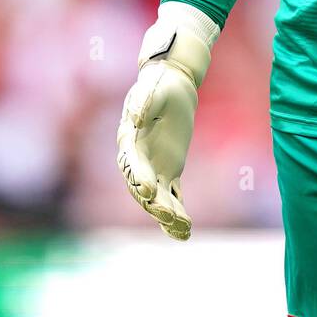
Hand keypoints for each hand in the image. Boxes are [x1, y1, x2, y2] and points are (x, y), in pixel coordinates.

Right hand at [116, 2, 219, 239]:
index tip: (153, 189)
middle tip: (171, 215)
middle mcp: (138, 160)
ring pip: (158, 198)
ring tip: (184, 228)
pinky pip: (172, 196)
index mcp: (130, 141)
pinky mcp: (170, 171)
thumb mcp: (153, 89)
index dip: (140, 177)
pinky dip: (178, 213)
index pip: (132, 164)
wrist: (171, 85)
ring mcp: (153, 168)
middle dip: (156, 203)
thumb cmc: (159, 85)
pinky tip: (186, 231)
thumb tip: (134, 119)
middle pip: (143, 188)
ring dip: (168, 215)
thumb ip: (143, 103)